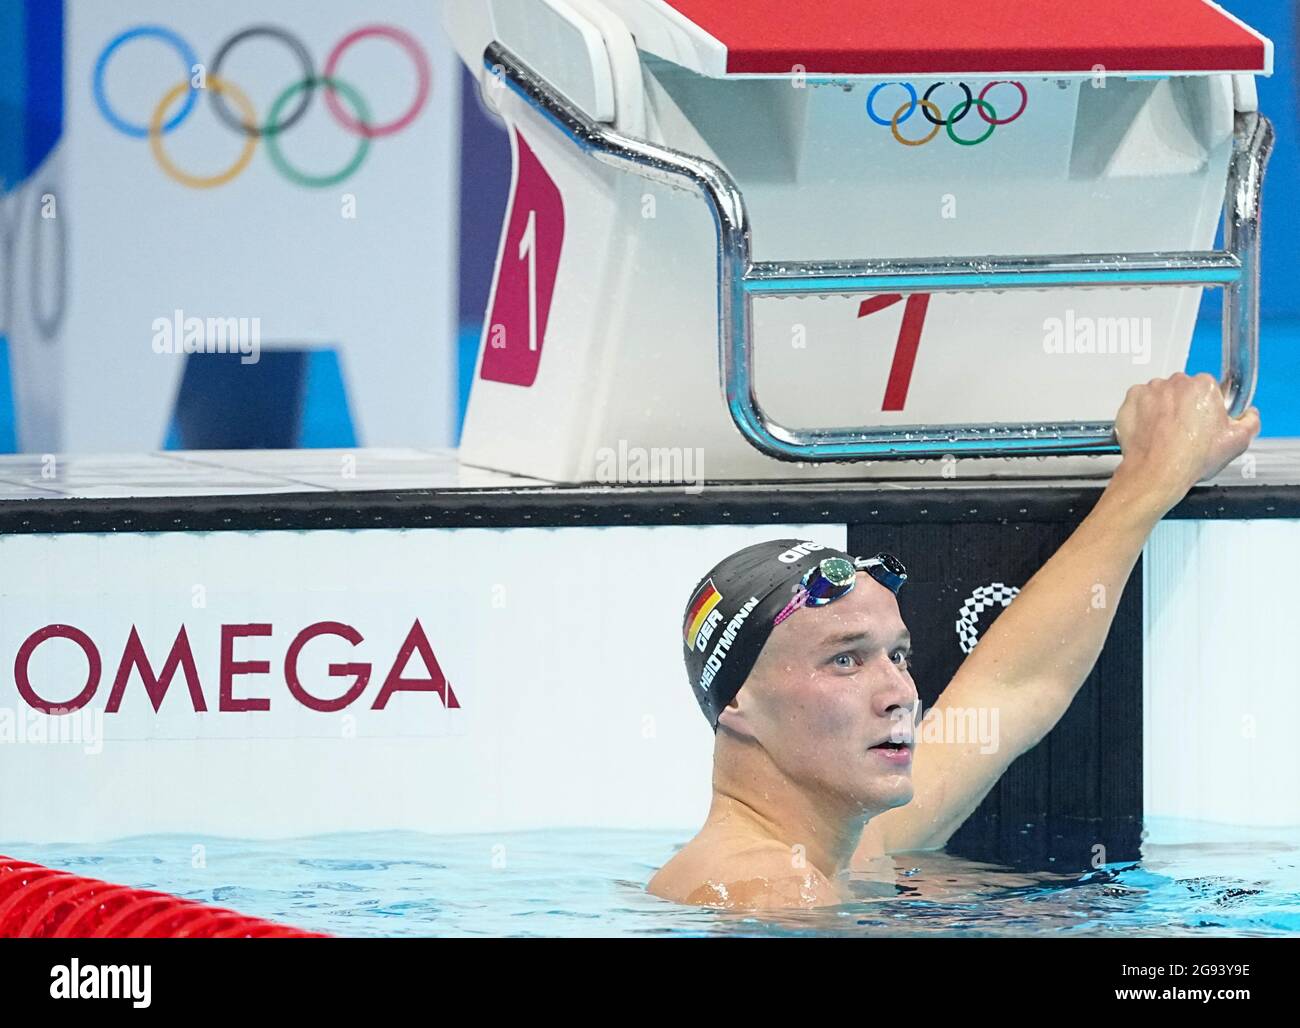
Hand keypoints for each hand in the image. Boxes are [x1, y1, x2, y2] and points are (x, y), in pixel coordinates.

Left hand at [1113, 372, 1260, 510]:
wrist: (1156, 473)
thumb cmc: (1191, 459)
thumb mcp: (1237, 442)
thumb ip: (1250, 421)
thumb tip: (1248, 414)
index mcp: (1204, 386)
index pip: (1210, 389)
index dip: (1208, 407)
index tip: (1205, 421)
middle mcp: (1176, 382)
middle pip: (1184, 389)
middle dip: (1185, 405)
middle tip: (1186, 431)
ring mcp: (1151, 390)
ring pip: (1161, 395)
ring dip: (1164, 408)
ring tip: (1167, 434)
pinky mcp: (1131, 400)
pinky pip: (1140, 402)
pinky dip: (1143, 413)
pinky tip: (1151, 431)